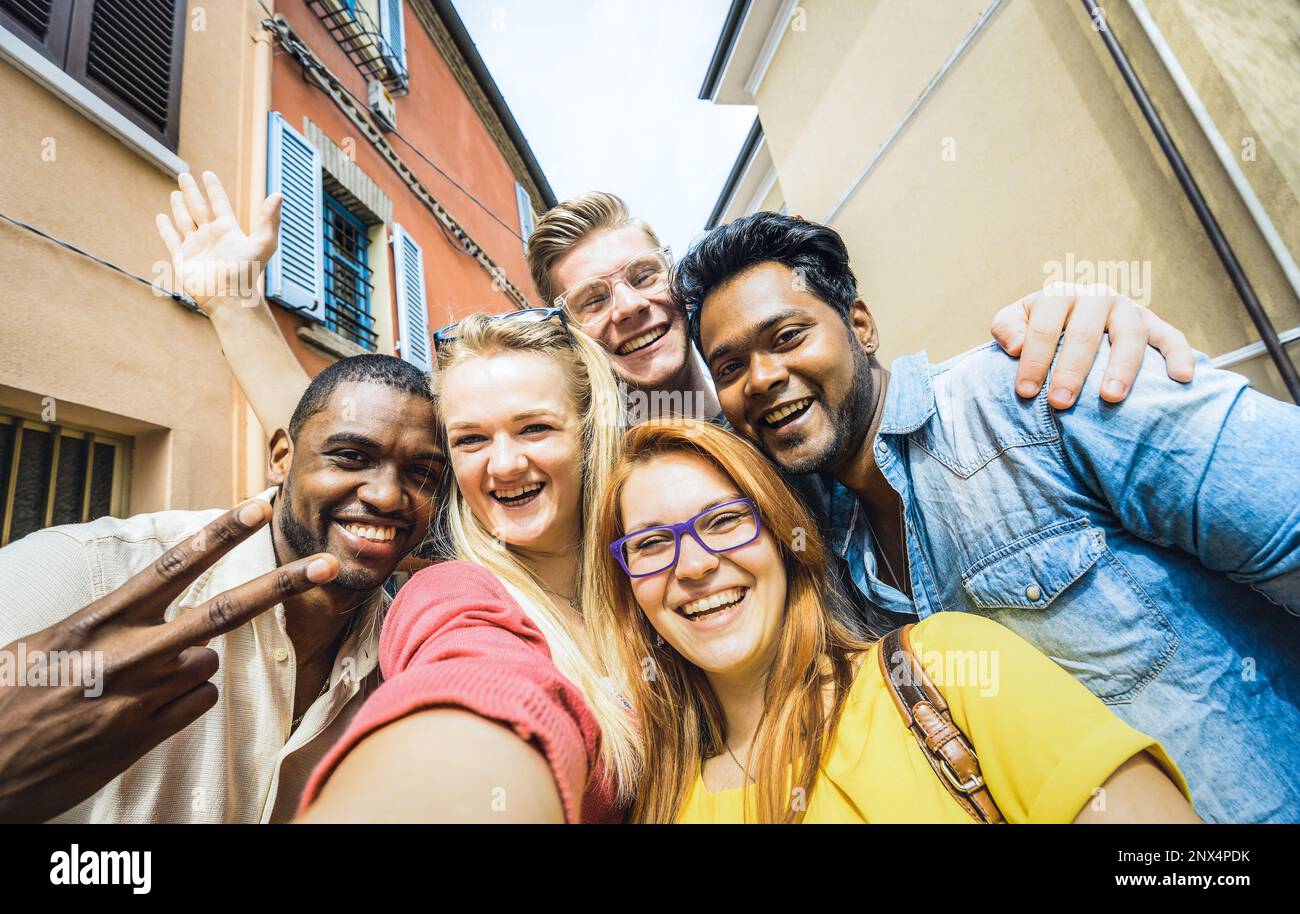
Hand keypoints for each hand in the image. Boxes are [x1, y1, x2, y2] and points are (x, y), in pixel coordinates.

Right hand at [0, 499, 337, 822]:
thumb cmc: (4, 701)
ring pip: (205, 664)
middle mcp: (126, 656)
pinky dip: (185, 700)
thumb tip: (146, 615)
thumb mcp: (43, 646)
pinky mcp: (143, 739)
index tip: (259, 505)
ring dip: (189, 665)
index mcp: (96, 623)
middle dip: (282, 585)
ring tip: (136, 680)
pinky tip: (142, 710)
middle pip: (222, 612)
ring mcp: (140, 699)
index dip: (221, 533)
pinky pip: (197, 704)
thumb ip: (103, 627)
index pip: (173, 566)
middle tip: (329, 564)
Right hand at [155, 171, 281, 310]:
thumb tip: (278, 194)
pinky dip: (165, 228)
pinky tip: (161, 217)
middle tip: (184, 175)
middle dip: (192, 191)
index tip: (208, 174)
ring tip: (175, 192)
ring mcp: (196, 246)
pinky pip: (171, 238)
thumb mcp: (263, 243)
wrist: (229, 298)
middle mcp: (211, 235)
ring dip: (179, 206)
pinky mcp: (182, 257)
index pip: (220, 203)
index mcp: (228, 230)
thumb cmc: (247, 273)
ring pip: (184, 220)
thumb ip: (269, 219)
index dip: (214, 189)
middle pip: (199, 207)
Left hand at [991, 282, 1195, 407]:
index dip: (1034, 359)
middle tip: (1061, 402)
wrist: (1074, 316)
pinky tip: (1182, 378)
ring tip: (1110, 398)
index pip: (1045, 326)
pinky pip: (1171, 336)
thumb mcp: (1015, 320)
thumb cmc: (1040, 326)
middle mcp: (1096, 297)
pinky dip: (1179, 354)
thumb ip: (1007, 327)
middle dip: (1071, 369)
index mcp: (1059, 295)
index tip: (1026, 392)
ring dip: (1121, 367)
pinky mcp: (1153, 323)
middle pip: (1085, 332)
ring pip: (1129, 334)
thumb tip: (1016, 346)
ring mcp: (1128, 309)